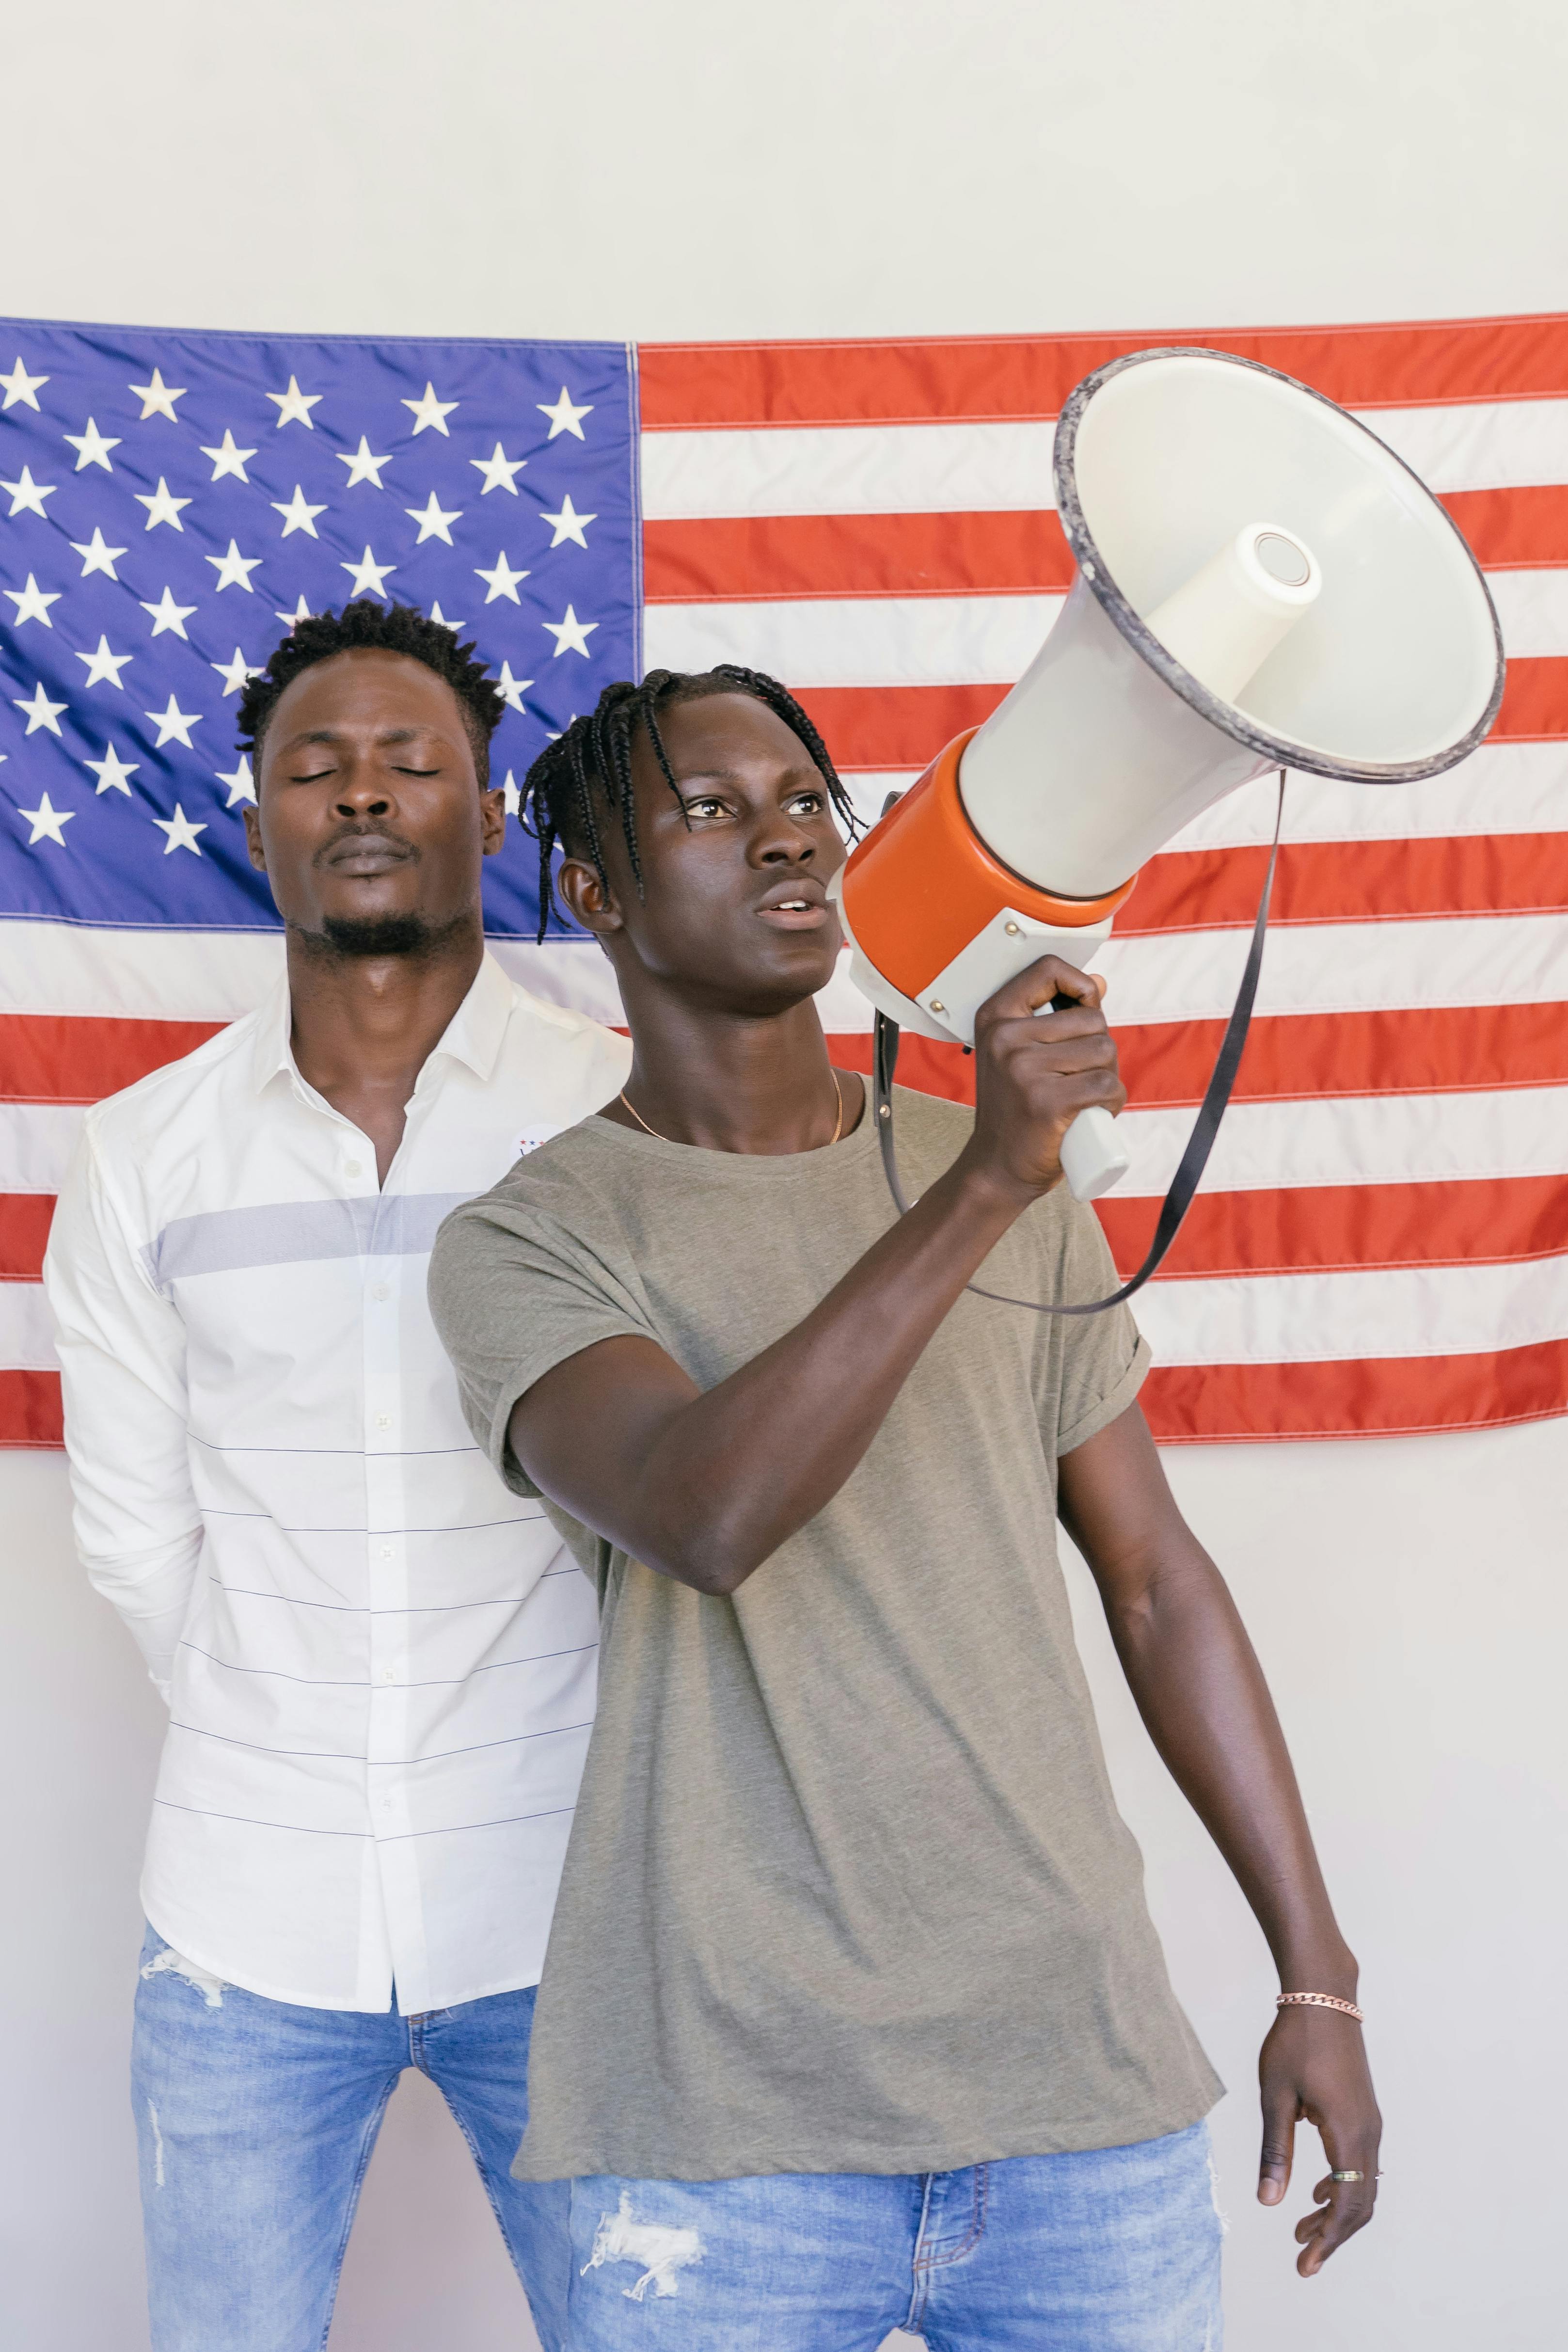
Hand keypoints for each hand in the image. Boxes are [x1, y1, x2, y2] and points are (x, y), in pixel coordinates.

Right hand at [961, 956, 1125, 1200]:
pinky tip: (1092, 1113)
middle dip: (1099, 1049)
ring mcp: (1024, 1070)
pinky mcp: (1046, 1102)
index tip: (1083, 1009)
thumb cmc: (1016, 1109)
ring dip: (1106, 1077)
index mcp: (996, 1018)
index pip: (1048, 968)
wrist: (997, 1167)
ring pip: (1104, 1051)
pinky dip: (1111, 1102)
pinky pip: (1107, 1085)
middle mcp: (1005, 1038)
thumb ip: (1056, 1016)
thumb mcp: (1021, 1054)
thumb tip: (1099, 983)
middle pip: (1092, 1019)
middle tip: (1077, 1077)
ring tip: (1081, 1096)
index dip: (1079, 985)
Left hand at [1257, 2005, 1381, 2275]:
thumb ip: (1274, 2151)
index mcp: (1347, 2133)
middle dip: (1333, 2235)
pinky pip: (1360, 2164)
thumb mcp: (1275, 2097)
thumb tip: (1268, 2202)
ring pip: (1362, 2185)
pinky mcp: (1364, 2113)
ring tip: (1302, 2229)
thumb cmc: (1294, 2042)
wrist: (1323, 1997)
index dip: (1328, 2239)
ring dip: (1336, 2212)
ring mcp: (1370, 2123)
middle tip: (1303, 2258)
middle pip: (1360, 2202)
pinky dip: (1342, 2187)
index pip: (1346, 2203)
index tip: (1307, 2265)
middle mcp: (1368, 2133)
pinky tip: (1315, 2192)